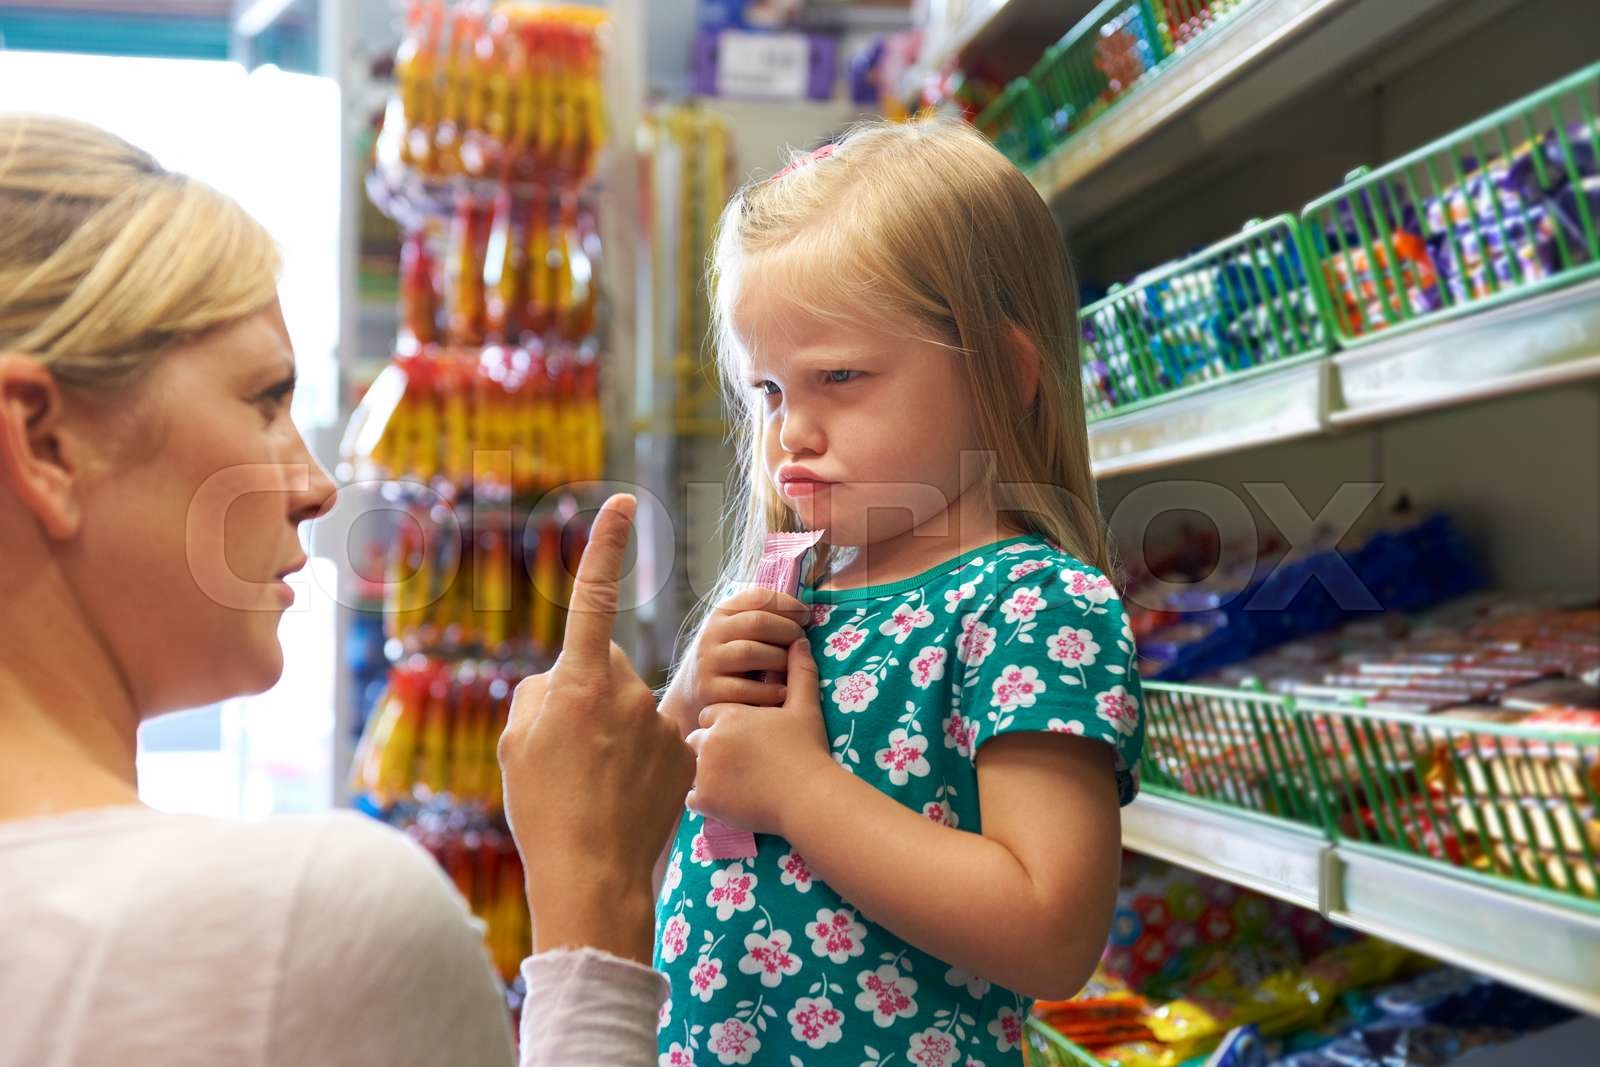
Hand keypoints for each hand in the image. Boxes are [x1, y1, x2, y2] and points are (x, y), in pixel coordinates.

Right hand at [498, 494, 694, 964]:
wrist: (593, 874)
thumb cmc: (543, 808)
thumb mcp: (516, 744)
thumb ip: (539, 694)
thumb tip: (563, 680)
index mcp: (579, 682)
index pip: (592, 598)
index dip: (605, 546)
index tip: (621, 501)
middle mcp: (626, 691)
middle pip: (604, 668)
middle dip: (588, 693)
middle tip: (568, 749)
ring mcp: (660, 722)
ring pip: (630, 707)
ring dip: (614, 731)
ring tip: (595, 783)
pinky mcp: (685, 751)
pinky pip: (656, 738)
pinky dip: (641, 758)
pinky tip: (625, 795)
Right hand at [683, 587, 812, 710]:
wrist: (694, 692)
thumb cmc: (732, 658)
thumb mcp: (739, 632)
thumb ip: (765, 619)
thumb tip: (806, 612)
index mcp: (722, 613)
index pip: (758, 597)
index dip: (787, 605)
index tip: (806, 616)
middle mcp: (711, 634)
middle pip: (757, 622)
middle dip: (787, 631)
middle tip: (802, 642)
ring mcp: (707, 662)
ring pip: (749, 652)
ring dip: (780, 659)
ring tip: (793, 667)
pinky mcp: (708, 691)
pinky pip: (744, 688)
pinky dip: (769, 690)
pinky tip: (783, 692)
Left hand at [686, 638, 834, 838]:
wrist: (807, 795)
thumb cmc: (807, 750)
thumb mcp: (805, 706)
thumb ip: (799, 671)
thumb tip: (800, 641)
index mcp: (728, 714)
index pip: (711, 714)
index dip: (726, 725)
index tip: (744, 737)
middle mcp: (710, 739)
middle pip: (697, 740)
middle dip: (712, 748)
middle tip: (738, 762)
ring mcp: (703, 770)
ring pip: (691, 768)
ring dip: (706, 773)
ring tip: (732, 782)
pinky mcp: (704, 799)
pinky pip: (691, 797)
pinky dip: (706, 799)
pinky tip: (727, 799)